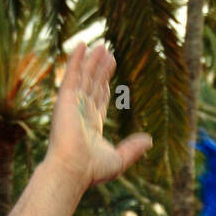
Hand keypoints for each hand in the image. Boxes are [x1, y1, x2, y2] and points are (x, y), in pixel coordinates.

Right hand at [46, 43, 150, 192]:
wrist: (74, 168)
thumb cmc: (93, 169)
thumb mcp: (120, 159)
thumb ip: (134, 148)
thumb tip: (150, 140)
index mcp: (92, 125)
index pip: (99, 99)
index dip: (105, 85)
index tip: (110, 73)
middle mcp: (82, 112)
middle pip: (93, 84)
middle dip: (100, 69)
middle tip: (108, 52)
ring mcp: (73, 103)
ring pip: (85, 76)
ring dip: (92, 60)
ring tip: (101, 45)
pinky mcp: (66, 98)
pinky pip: (73, 73)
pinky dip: (76, 59)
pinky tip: (82, 45)